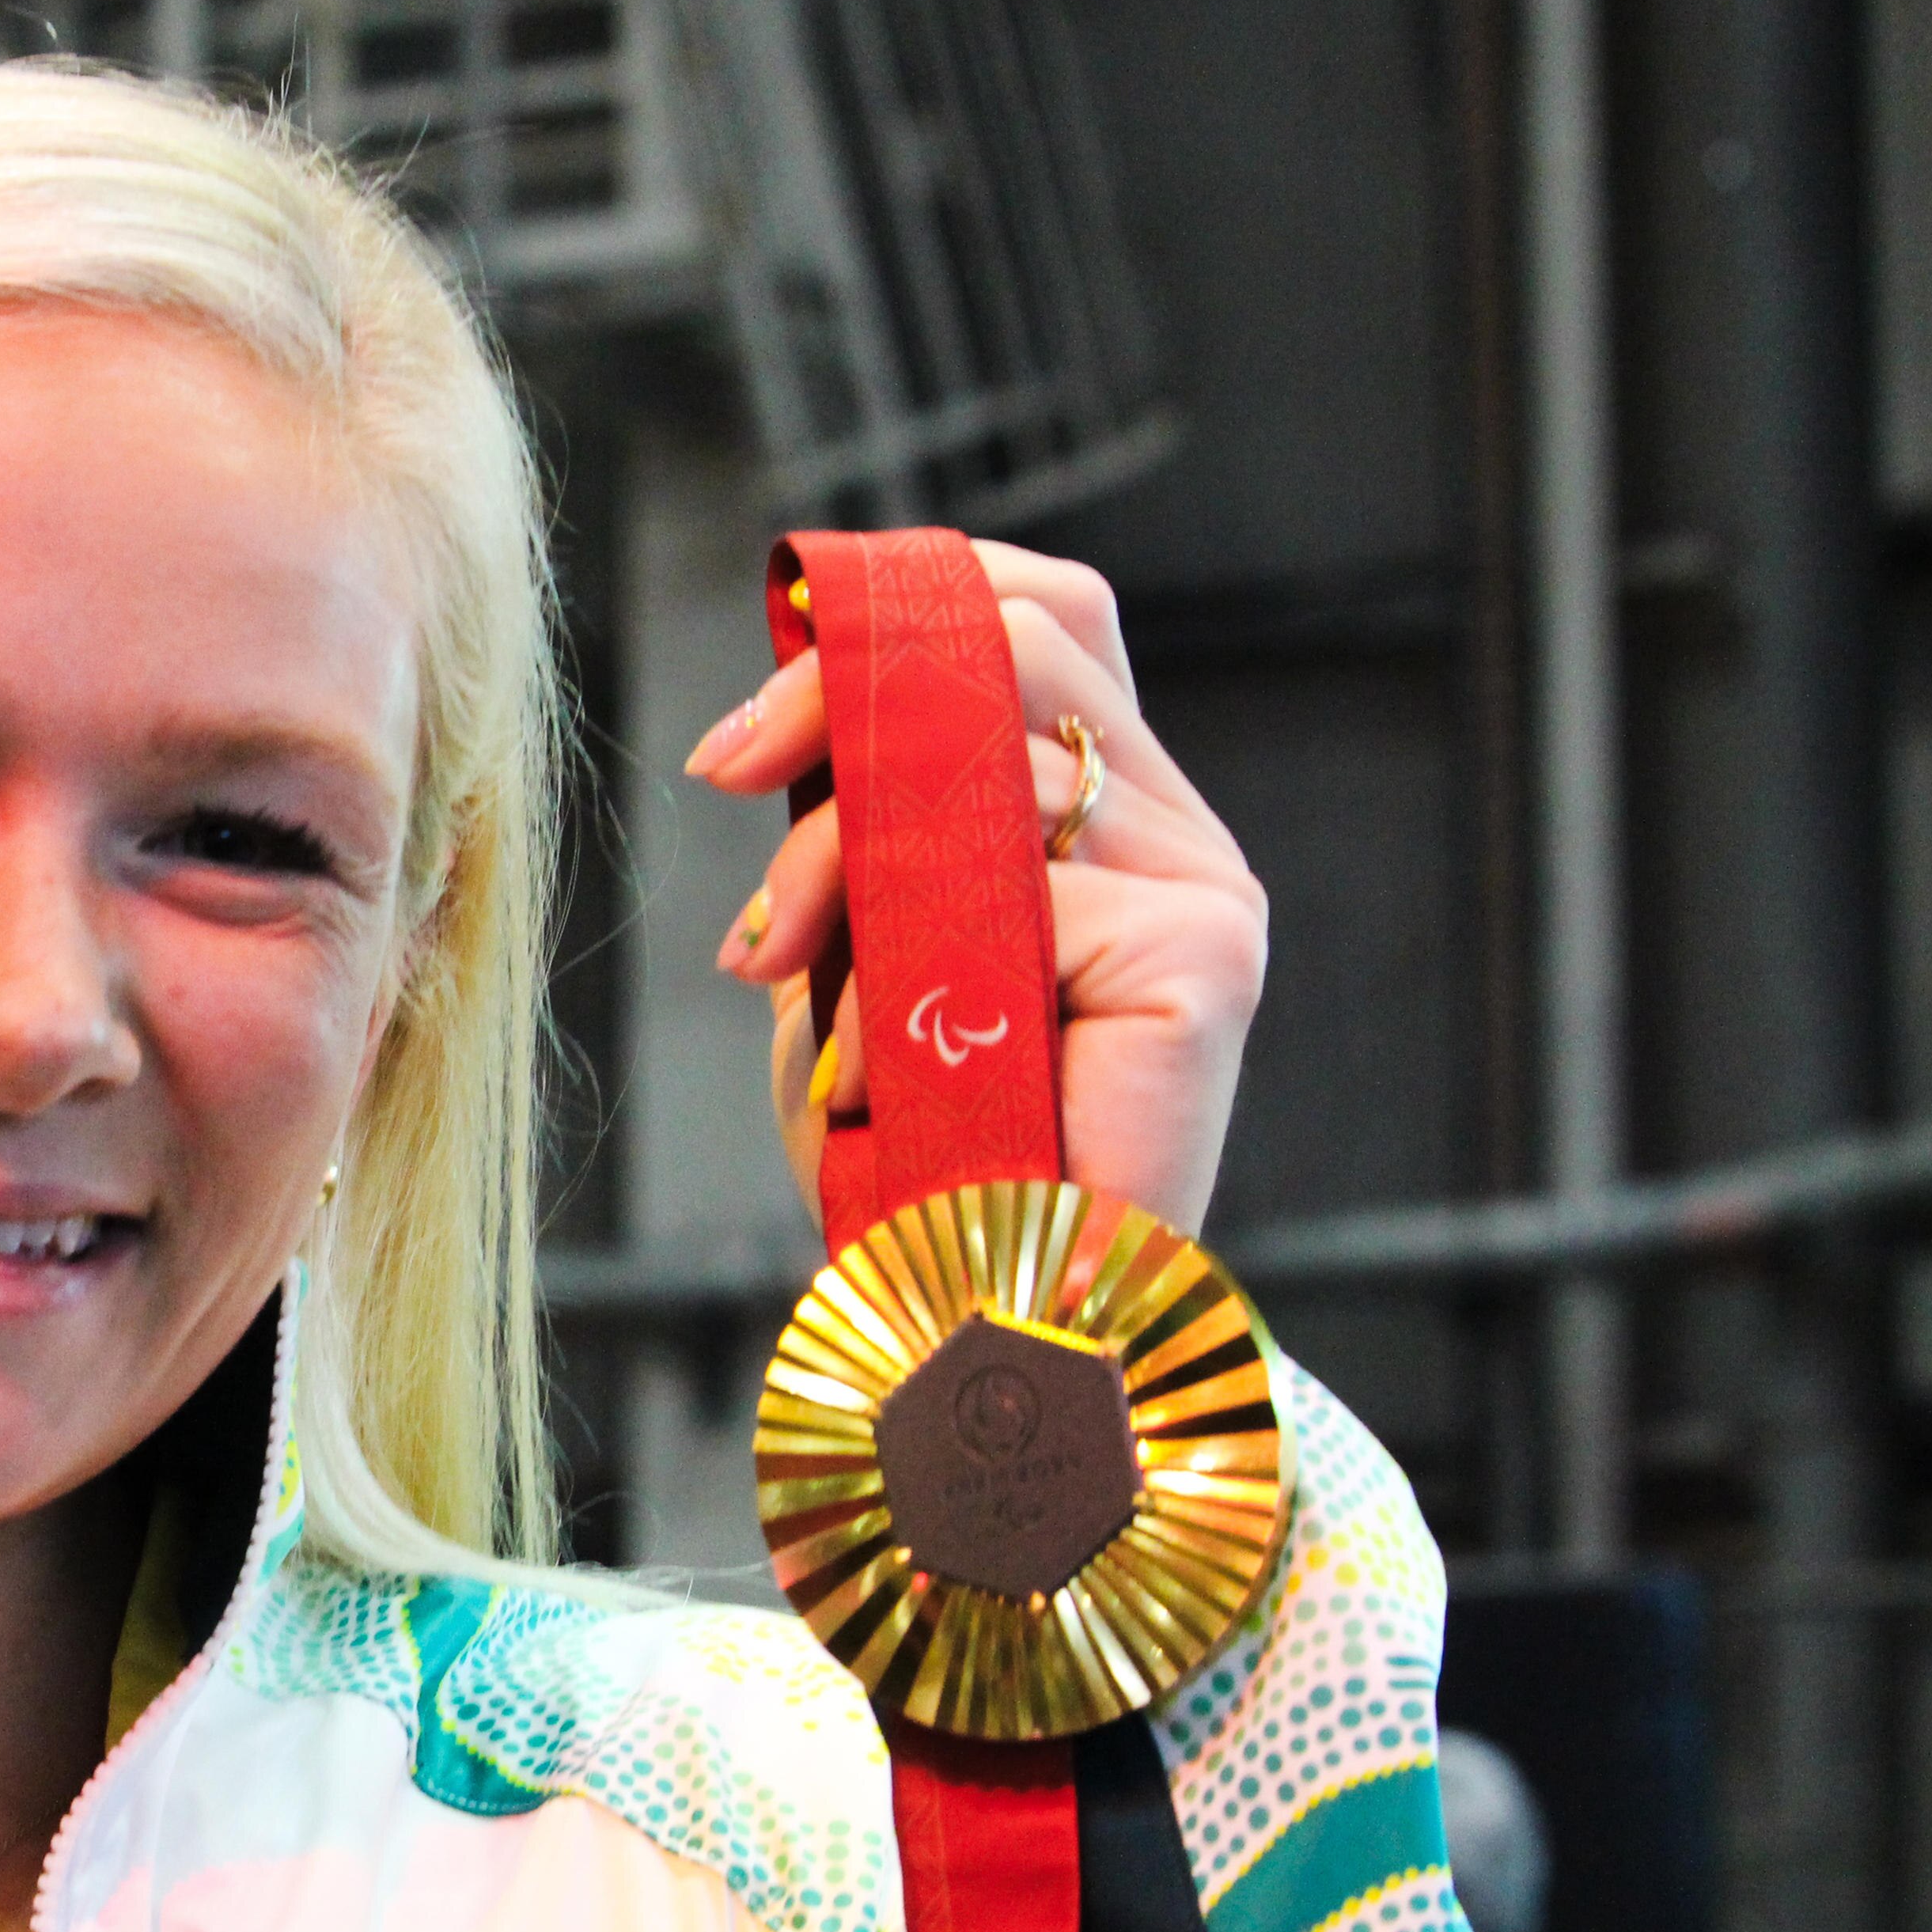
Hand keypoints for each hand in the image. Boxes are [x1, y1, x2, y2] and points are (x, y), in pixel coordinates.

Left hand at [686, 541, 1266, 1236]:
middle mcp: (1177, 835)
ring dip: (841, 866)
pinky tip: (879, 1074)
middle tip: (724, 775)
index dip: (898, 608)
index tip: (749, 714)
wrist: (975, 1323)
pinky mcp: (1205, 960)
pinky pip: (1012, 897)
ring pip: (988, 761)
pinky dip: (901, 987)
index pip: (1039, 614)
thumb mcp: (855, 955)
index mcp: (1112, 812)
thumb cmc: (913, 1154)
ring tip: (800, 987)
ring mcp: (1207, 890)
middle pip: (1018, 639)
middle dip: (834, 701)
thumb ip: (860, 833)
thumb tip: (771, 729)